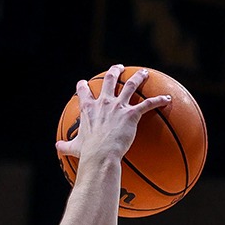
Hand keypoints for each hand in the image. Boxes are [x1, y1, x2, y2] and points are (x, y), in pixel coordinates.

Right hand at [54, 64, 170, 163]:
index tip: (83, 83)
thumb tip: (57, 147)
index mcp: (89, 109)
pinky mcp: (132, 114)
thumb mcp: (74, 148)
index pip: (83, 92)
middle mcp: (104, 102)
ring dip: (138, 77)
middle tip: (118, 68)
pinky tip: (168, 99)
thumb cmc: (87, 153)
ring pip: (130, 85)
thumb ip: (66, 146)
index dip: (83, 86)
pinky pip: (149, 104)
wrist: (101, 156)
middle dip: (114, 71)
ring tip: (144, 73)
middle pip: (109, 80)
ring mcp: (118, 106)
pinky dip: (159, 100)